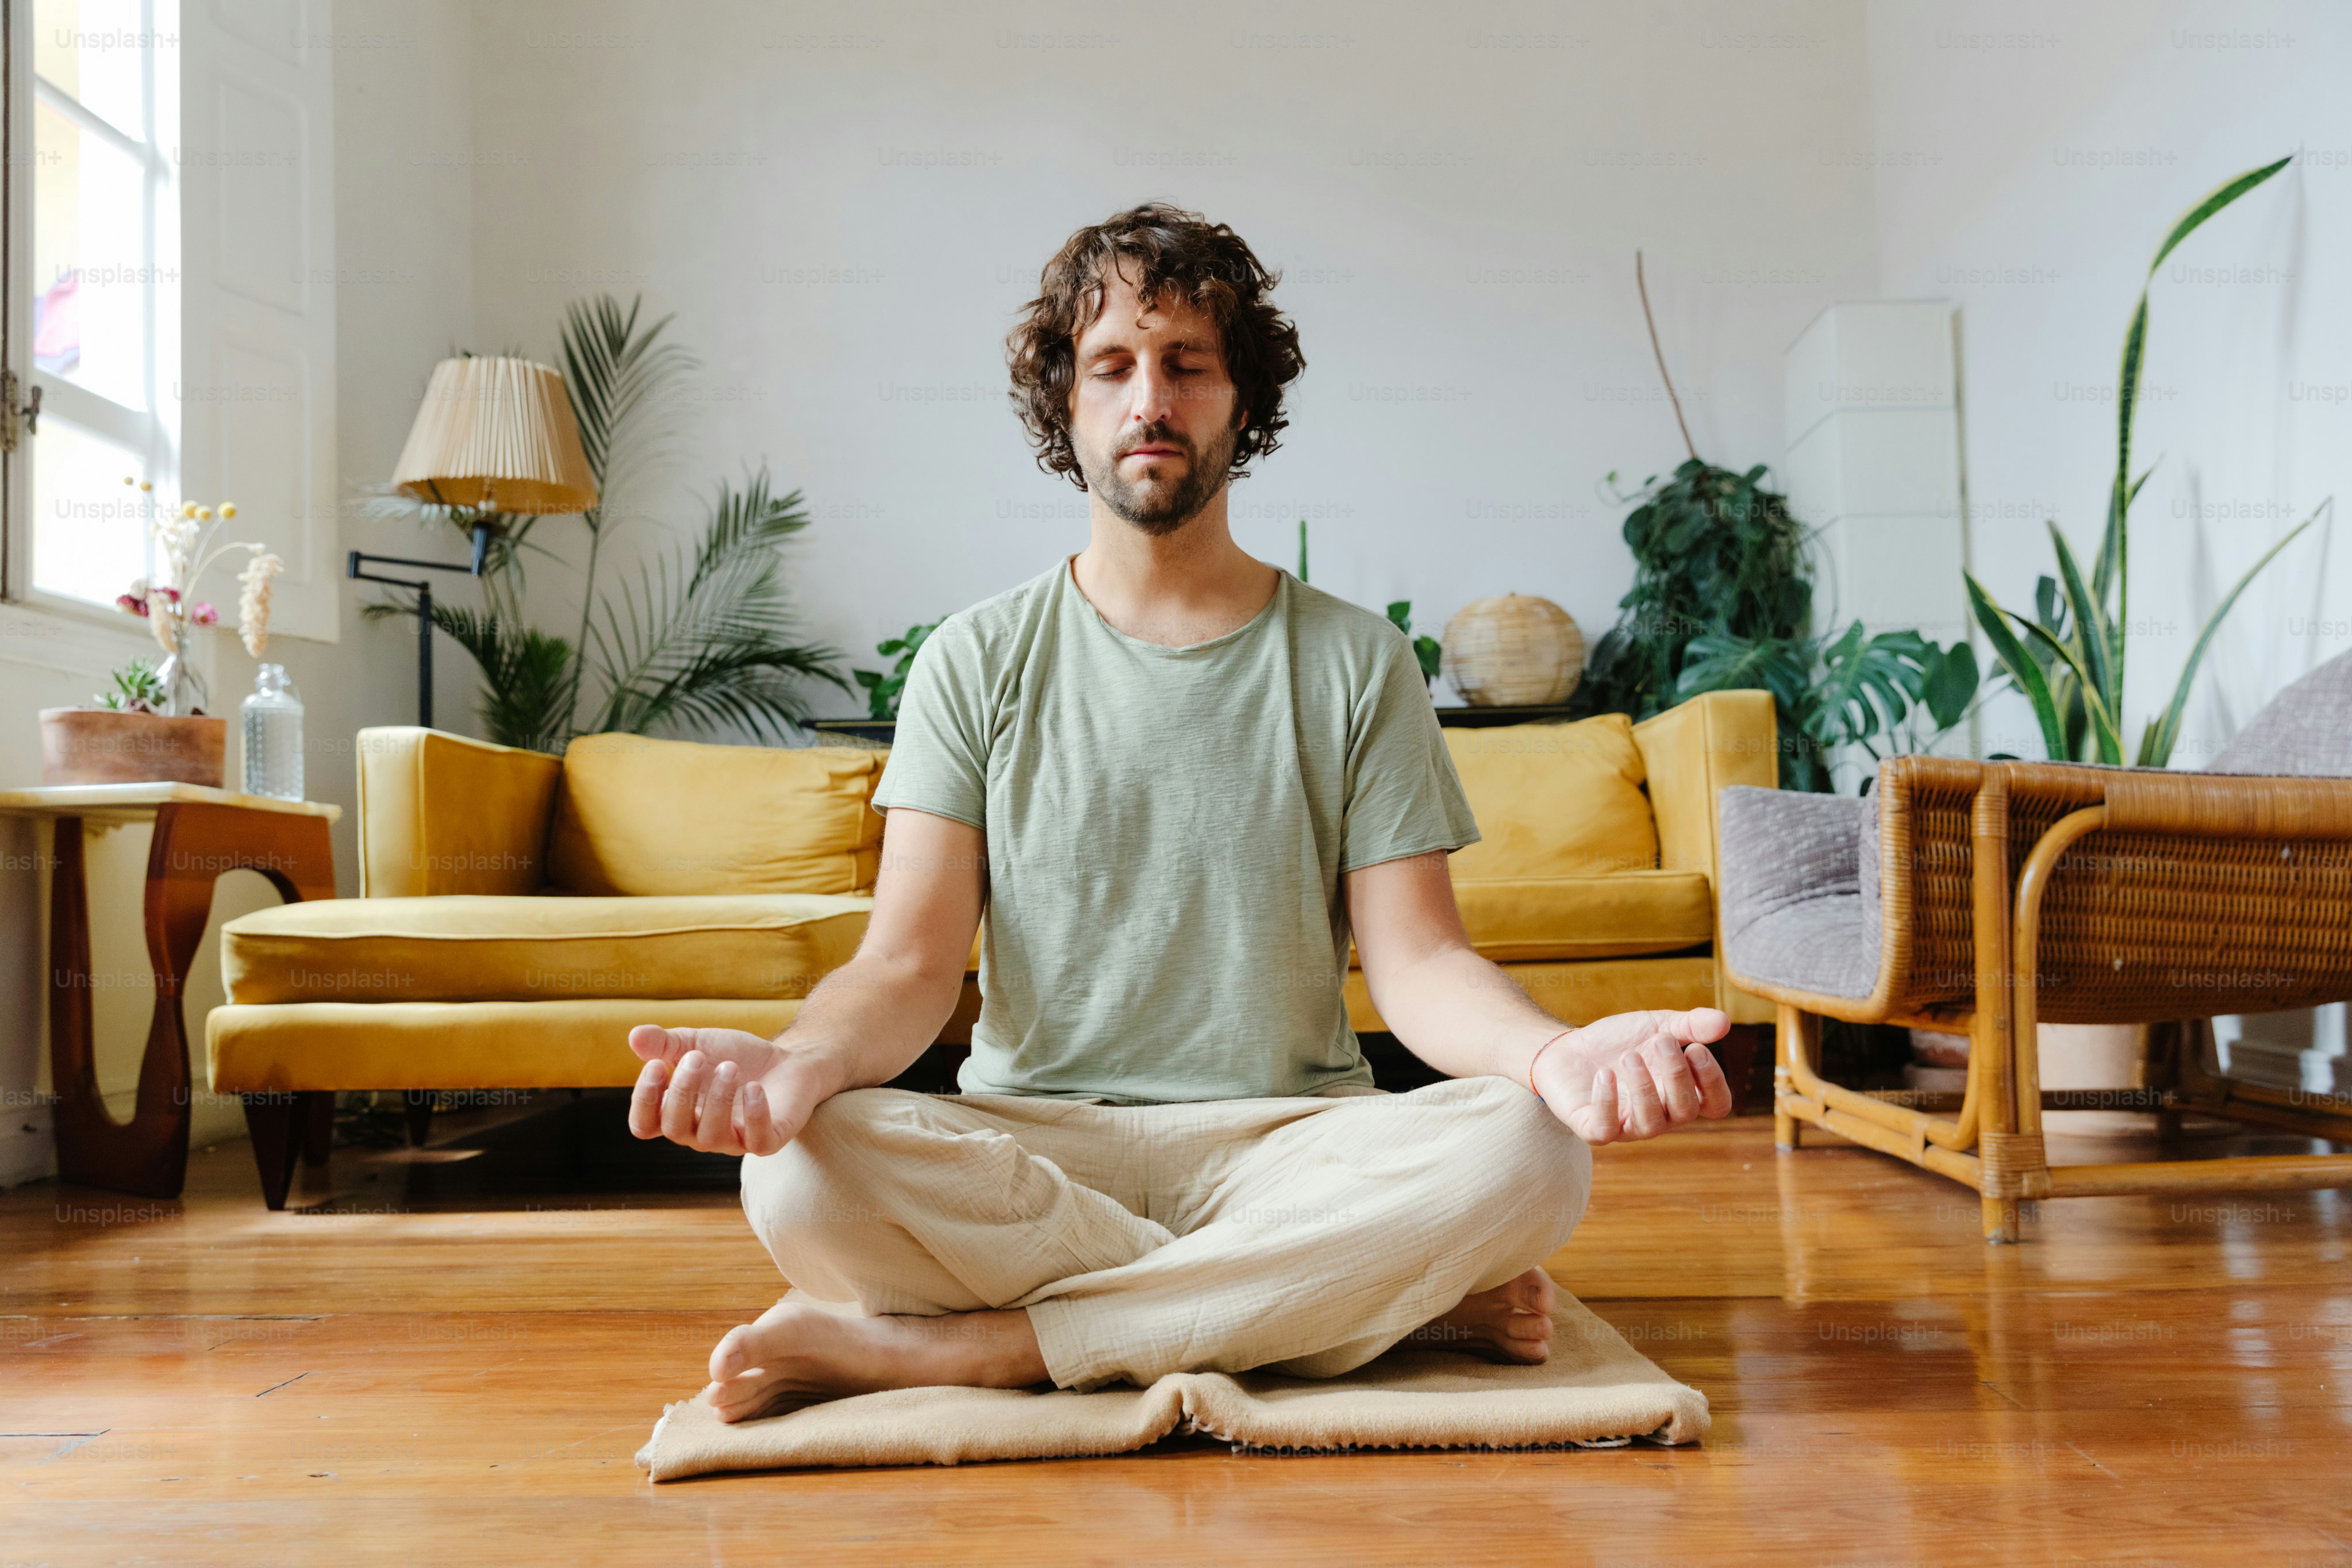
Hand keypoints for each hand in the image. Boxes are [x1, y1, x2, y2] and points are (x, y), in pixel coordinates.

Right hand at [625, 1025, 821, 1156]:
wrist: (788, 1060)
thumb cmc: (736, 1056)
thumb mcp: (698, 1043)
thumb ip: (665, 1043)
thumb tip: (634, 1037)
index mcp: (677, 1113)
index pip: (644, 1125)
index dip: (644, 1101)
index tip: (656, 1065)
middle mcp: (700, 1133)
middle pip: (675, 1129)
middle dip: (682, 1091)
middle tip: (698, 1058)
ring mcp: (733, 1141)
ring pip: (711, 1137)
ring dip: (717, 1099)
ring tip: (729, 1067)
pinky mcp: (767, 1141)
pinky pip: (756, 1141)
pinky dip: (754, 1114)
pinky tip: (754, 1087)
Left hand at [1530, 1008, 1734, 1144]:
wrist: (1566, 1048)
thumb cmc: (1618, 1042)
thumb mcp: (1656, 1025)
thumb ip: (1690, 1025)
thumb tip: (1725, 1022)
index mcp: (1681, 1093)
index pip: (1716, 1104)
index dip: (1713, 1081)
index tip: (1695, 1047)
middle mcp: (1660, 1116)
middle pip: (1685, 1111)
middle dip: (1676, 1075)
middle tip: (1661, 1041)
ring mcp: (1628, 1126)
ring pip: (1650, 1124)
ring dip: (1644, 1088)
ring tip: (1629, 1055)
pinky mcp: (1594, 1129)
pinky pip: (1606, 1130)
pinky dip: (1607, 1102)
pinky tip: (1604, 1074)